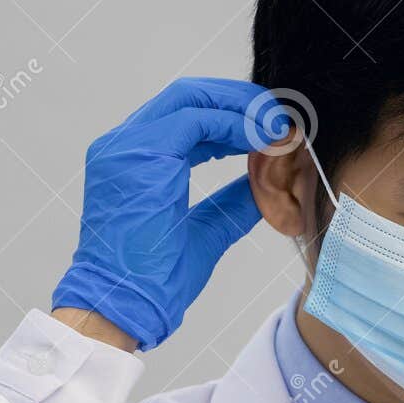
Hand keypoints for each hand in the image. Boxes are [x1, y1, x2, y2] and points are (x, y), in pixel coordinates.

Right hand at [51, 77, 286, 350]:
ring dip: (241, 107)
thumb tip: (266, 184)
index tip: (269, 129)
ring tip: (278, 125)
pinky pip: (196, 121)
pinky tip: (264, 137)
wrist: (123, 306)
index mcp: (133, 160)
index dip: (231, 116)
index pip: (186, 116)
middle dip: (239, 101)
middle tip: (280, 117)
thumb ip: (231, 203)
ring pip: (192, 99)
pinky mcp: (141, 154)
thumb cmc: (154, 281)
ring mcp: (128, 145)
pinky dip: (234, 124)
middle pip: (188, 96)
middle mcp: (125, 144)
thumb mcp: (204, 232)